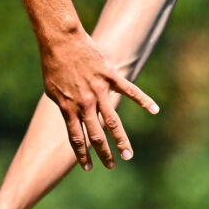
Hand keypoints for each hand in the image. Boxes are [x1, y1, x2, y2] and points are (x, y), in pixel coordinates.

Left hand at [40, 31, 159, 169]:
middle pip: (96, 135)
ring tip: (129, 155)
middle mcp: (85, 103)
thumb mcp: (53, 90)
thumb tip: (70, 117)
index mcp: (69, 108)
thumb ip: (64, 106)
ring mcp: (99, 91)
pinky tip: (155, 110)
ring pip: (113, 121)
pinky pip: (130, 91)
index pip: (77, 139)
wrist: (60, 40)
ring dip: (121, 140)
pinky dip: (144, 101)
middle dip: (104, 154)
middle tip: (112, 166)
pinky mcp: (110, 76)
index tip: (89, 169)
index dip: (82, 155)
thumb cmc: (53, 64)